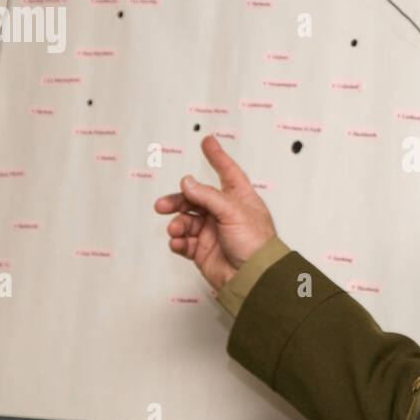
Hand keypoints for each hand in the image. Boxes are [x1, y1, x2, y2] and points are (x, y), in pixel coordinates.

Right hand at [153, 135, 276, 291]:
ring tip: (176, 231)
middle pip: (195, 198)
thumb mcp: (233, 212)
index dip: (217, 156)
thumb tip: (187, 182)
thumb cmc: (256, 245)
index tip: (207, 142)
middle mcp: (225, 213)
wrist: (253, 278)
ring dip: (177, 224)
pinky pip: (184, 242)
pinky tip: (178, 243)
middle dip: (178, 201)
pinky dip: (178, 242)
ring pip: (186, 220)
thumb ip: (207, 196)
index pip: (228, 172)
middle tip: (163, 205)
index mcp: (239, 199)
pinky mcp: (203, 250)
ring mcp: (213, 232)